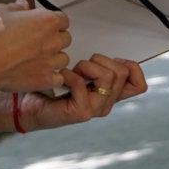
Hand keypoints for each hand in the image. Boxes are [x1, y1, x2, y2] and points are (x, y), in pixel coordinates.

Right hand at [0, 0, 71, 91]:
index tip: (46, 25)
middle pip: (66, 39)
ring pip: (64, 59)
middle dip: (55, 39)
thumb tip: (22, 5)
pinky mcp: (46, 79)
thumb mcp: (0, 11)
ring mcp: (51, 62)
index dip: (54, 22)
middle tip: (40, 41)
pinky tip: (40, 73)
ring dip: (54, 58)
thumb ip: (16, 7)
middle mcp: (53, 41)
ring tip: (39, 58)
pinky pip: (59, 78)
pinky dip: (52, 76)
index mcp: (47, 21)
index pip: (63, 20)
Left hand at [17, 54, 146, 131]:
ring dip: (86, 66)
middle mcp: (106, 104)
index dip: (131, 68)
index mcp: (110, 95)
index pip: (139, 85)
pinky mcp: (81, 113)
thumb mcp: (81, 73)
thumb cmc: (49, 88)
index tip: (110, 63)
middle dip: (100, 60)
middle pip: (122, 73)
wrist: (28, 107)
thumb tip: (109, 55)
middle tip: (83, 67)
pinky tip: (61, 78)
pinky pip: (82, 84)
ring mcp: (95, 110)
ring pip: (108, 77)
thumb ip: (96, 67)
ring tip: (73, 72)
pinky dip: (69, 74)